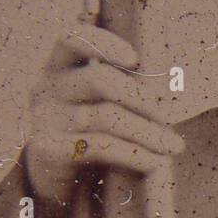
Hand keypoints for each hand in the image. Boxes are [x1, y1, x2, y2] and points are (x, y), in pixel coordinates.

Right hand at [25, 31, 183, 209]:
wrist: (56, 180)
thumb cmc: (88, 132)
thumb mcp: (98, 102)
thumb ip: (121, 84)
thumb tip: (171, 77)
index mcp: (58, 66)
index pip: (71, 38)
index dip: (103, 43)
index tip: (134, 60)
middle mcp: (46, 87)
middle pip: (99, 79)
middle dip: (140, 98)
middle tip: (167, 118)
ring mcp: (44, 118)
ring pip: (105, 116)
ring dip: (147, 132)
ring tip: (173, 146)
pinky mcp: (47, 150)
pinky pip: (99, 147)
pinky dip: (134, 154)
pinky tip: (155, 162)